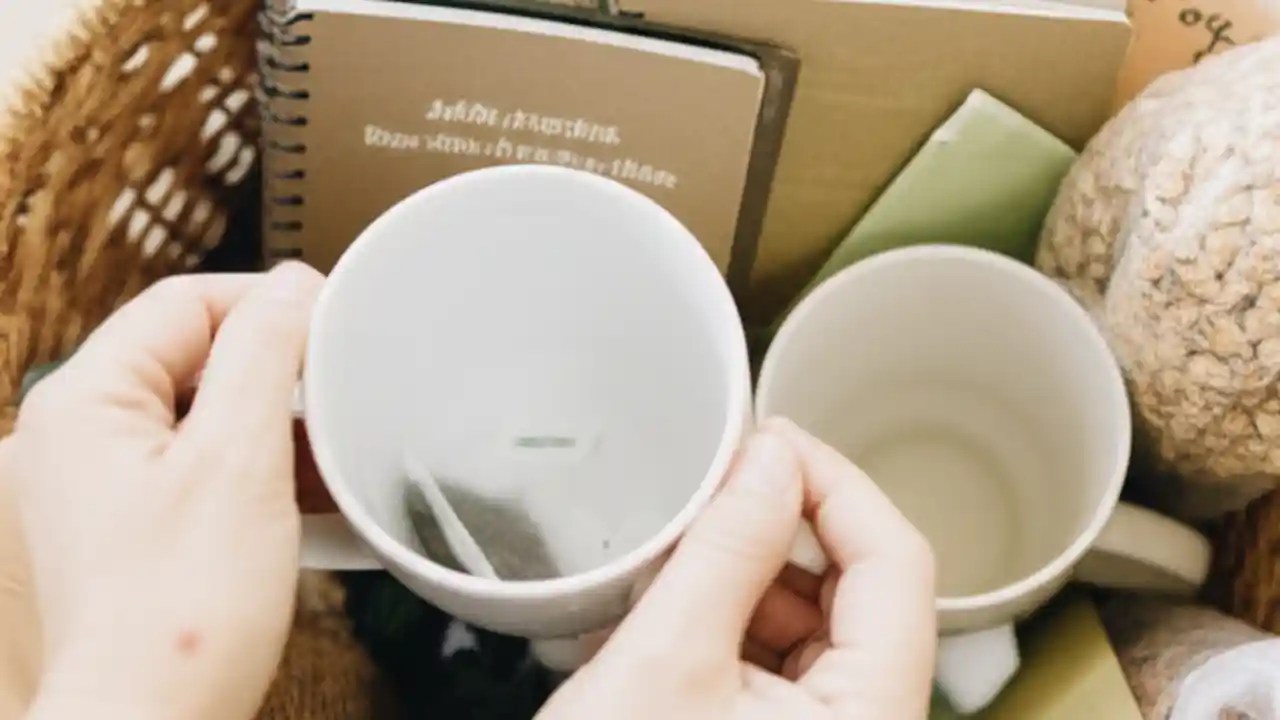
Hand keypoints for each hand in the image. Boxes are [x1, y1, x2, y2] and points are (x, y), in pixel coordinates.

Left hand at [1, 264, 322, 719]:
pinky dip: (256, 473)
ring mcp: (99, 483)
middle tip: (340, 398)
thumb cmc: (183, 613)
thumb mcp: (241, 460)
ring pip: (203, 415)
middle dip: (278, 375)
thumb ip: (264, 354)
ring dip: (274, 429)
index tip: (334, 323)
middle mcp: (77, 434)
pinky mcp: (128, 525)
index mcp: (86, 400)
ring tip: (331, 461)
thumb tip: (288, 287)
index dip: (266, 303)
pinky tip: (309, 501)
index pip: (184, 303)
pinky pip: (198, 467)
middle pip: (195, 357)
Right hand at [537, 420, 936, 719]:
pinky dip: (735, 617)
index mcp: (870, 719)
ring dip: (755, 573)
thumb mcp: (666, 662)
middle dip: (787, 529)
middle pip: (864, 589)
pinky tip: (682, 608)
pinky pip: (782, 656)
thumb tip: (770, 459)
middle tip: (720, 485)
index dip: (837, 486)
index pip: (898, 565)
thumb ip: (728, 550)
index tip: (772, 442)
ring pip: (820, 620)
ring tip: (686, 557)